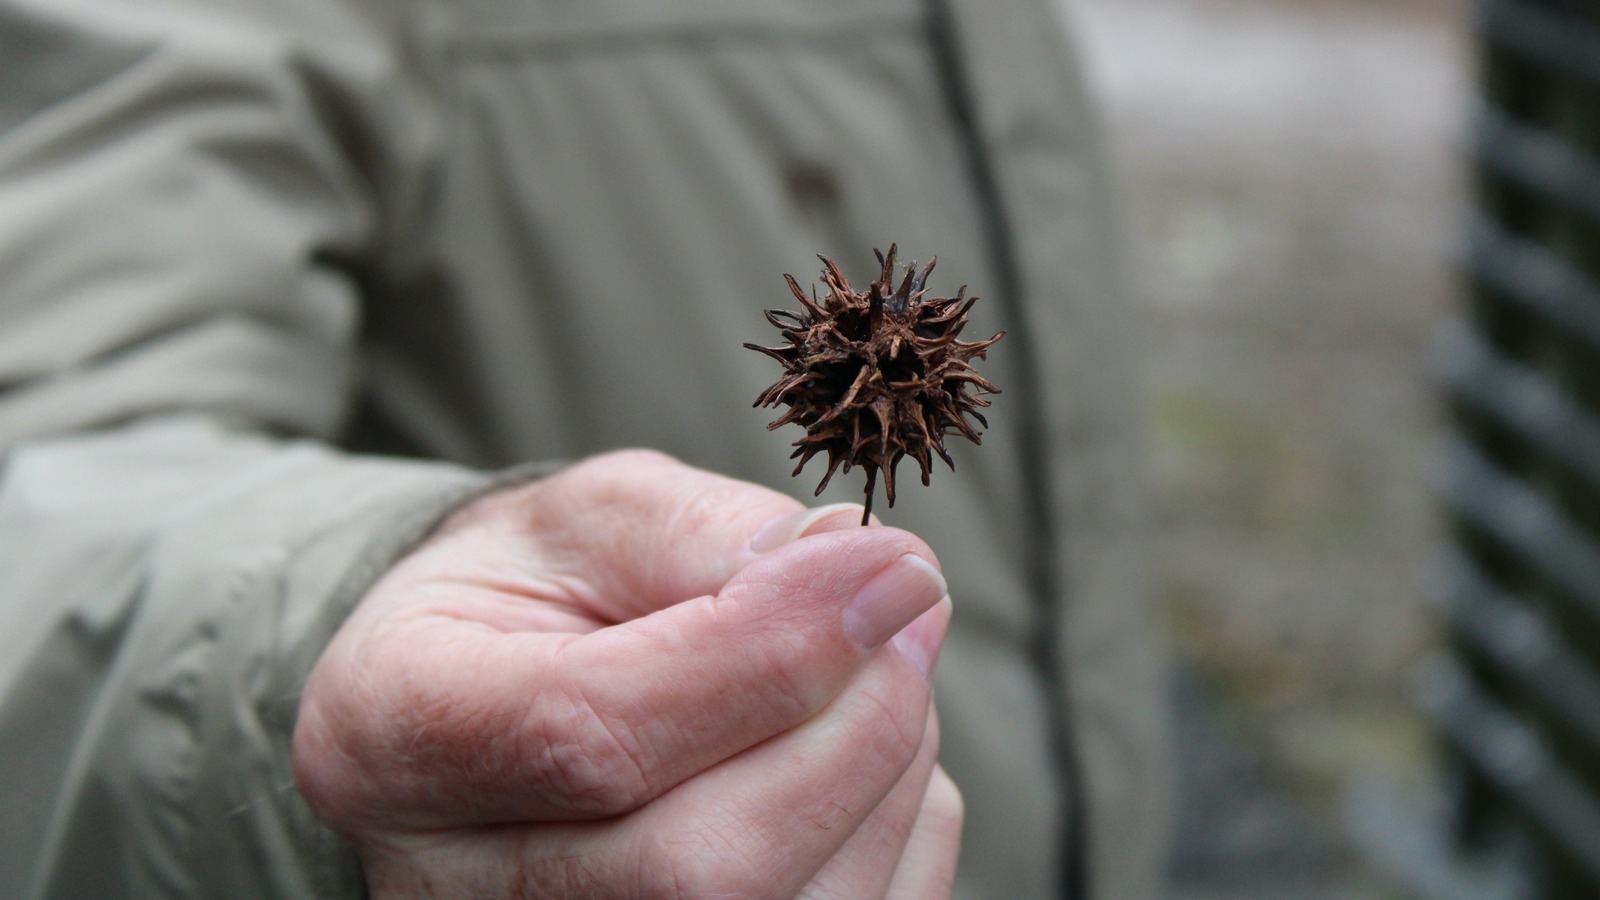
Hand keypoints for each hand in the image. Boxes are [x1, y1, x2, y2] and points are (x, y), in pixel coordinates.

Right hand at [293, 450, 961, 897]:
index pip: (594, 736)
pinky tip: (860, 754)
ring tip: (874, 668)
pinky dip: (899, 836)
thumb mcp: (585, 521)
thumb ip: (704, 535)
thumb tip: (857, 572)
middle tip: (906, 611)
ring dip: (890, 775)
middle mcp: (456, 898)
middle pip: (707, 871)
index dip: (770, 652)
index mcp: (394, 741)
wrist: (499, 703)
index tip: (890, 564)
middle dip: (855, 725)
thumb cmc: (536, 600)